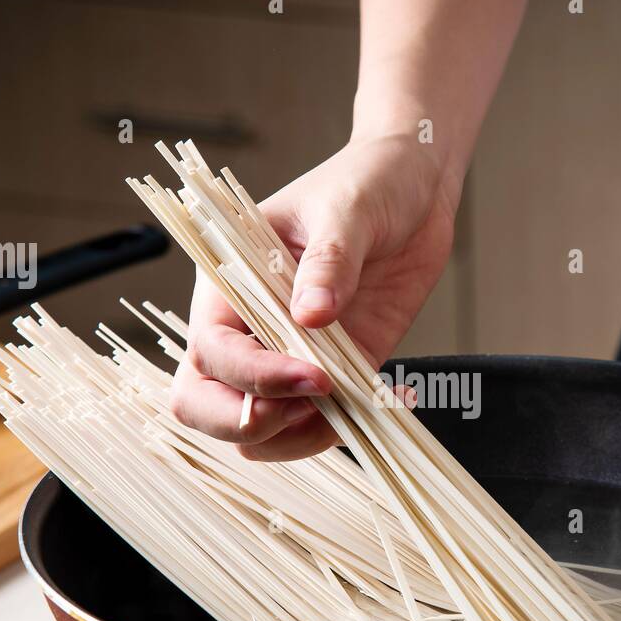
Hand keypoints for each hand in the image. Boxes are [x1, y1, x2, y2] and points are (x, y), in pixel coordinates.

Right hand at [169, 133, 460, 459]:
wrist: (414, 191)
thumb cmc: (366, 183)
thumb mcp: (347, 209)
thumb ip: (329, 260)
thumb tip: (310, 315)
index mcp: (227, 286)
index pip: (211, 352)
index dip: (252, 376)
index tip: (312, 374)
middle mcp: (248, 331)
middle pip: (206, 406)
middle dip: (249, 423)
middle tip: (311, 405)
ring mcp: (289, 358)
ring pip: (260, 433)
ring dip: (301, 437)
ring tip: (357, 403)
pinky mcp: (336, 373)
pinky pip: (321, 425)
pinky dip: (349, 429)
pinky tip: (398, 396)